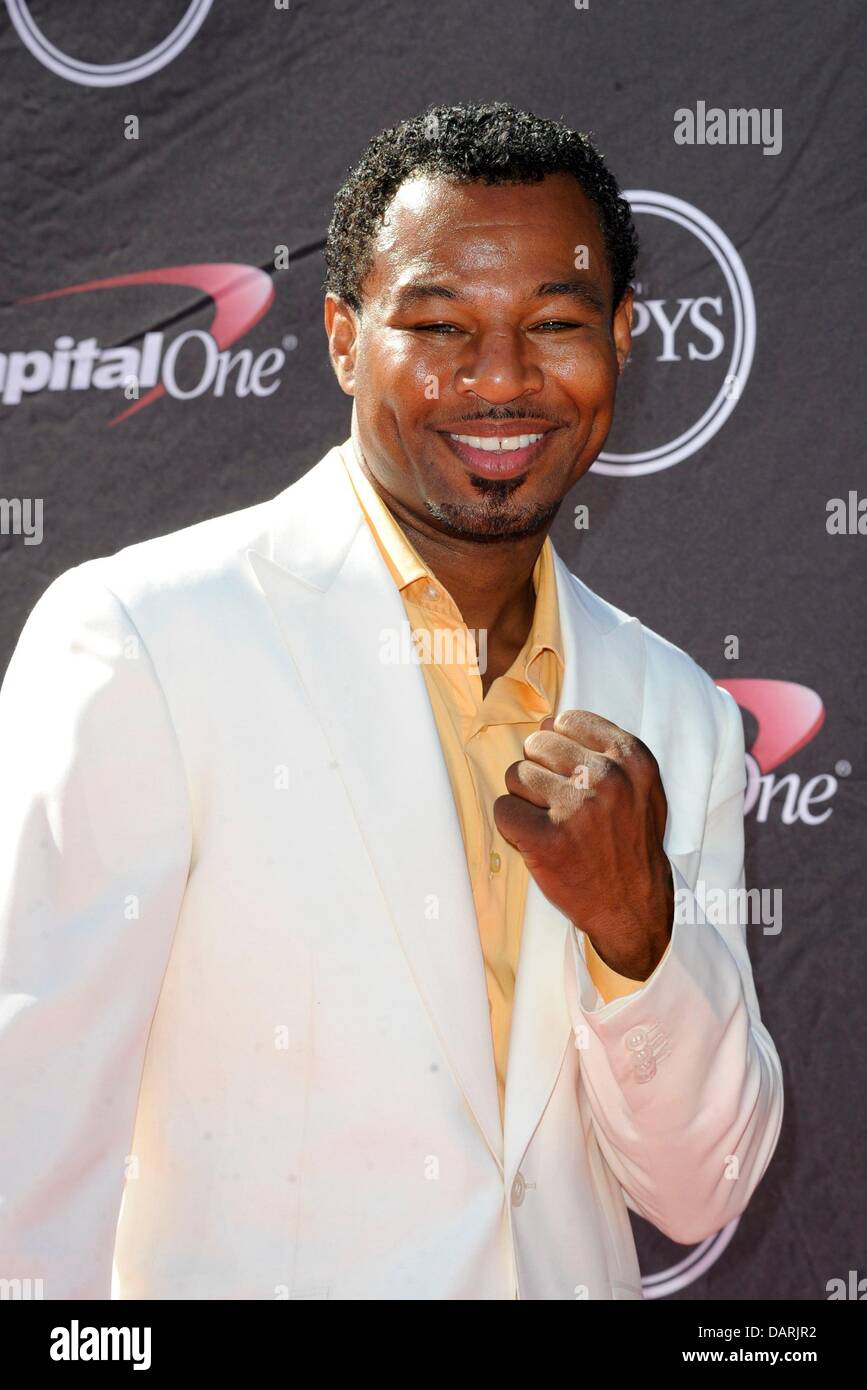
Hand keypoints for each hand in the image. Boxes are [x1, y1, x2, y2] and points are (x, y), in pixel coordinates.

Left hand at [493, 709, 673, 980]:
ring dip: (524, 799)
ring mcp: (576, 809)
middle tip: (555, 803)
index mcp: (631, 758)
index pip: (566, 721)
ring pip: (515, 775)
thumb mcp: (639, 787)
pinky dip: (511, 826)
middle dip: (538, 771)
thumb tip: (547, 722)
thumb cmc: (631, 843)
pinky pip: (502, 810)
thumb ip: (601, 749)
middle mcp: (606, 778)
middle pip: (536, 745)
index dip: (559, 748)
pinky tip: (533, 840)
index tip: (569, 774)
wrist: (634, 908)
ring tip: (548, 822)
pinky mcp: (547, 841)